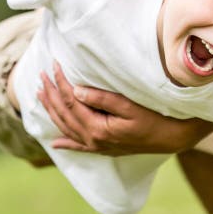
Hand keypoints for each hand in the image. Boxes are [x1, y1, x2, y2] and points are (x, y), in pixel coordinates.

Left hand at [38, 62, 212, 155]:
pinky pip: (79, 146)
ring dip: (52, 111)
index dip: (61, 82)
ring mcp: (97, 146)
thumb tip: (76, 90)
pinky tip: (55, 143)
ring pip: (66, 128)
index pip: (71, 101)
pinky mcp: (104, 148)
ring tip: (41, 95)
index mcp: (97, 128)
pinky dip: (65, 143)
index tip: (54, 65)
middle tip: (41, 75)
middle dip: (51, 94)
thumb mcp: (129, 105)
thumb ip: (101, 99)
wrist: (171, 137)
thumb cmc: (153, 118)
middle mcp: (93, 140)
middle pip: (64, 114)